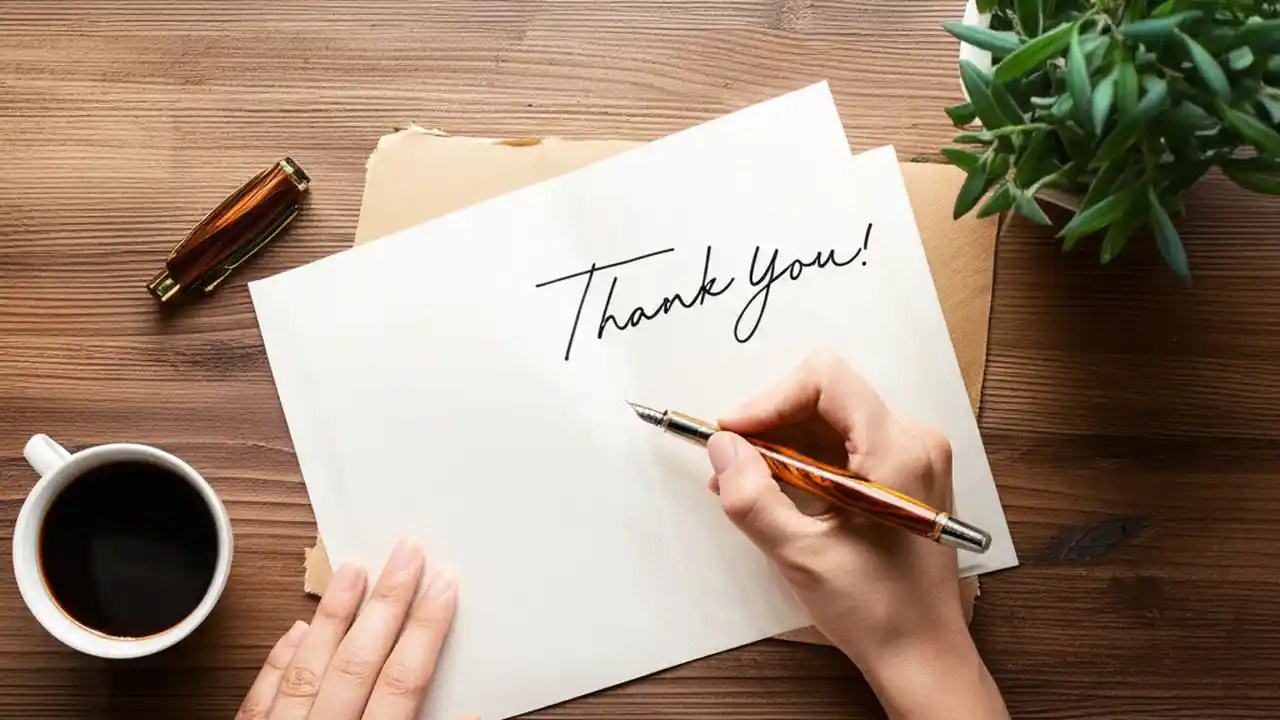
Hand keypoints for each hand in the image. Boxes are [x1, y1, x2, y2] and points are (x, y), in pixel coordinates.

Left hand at [236, 540, 470, 719]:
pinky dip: (279, 661)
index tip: (443, 586)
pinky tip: (295, 629)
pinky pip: (261, 697)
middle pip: (359, 660)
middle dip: (388, 601)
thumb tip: (472, 714)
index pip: (403, 681)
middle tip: (406, 553)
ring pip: (309, 667)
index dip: (426, 629)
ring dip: (333, 615)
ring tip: (352, 570)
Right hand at [706, 352, 1006, 718]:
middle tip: (731, 463)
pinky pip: (844, 443)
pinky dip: (804, 459)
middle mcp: (914, 441)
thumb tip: (722, 447)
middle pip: (826, 396)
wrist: (923, 653)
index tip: (732, 432)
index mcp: (898, 453)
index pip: (826, 380)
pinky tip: (777, 492)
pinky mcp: (904, 473)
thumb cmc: (877, 611)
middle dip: (770, 424)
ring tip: (747, 485)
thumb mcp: (801, 555)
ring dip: (782, 443)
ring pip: (831, 418)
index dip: (769, 399)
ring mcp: (913, 456)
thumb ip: (753, 497)